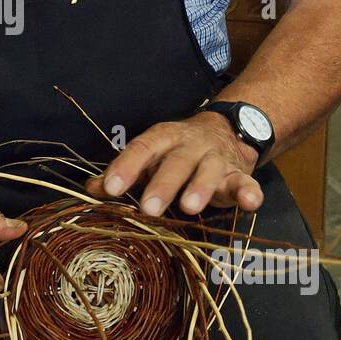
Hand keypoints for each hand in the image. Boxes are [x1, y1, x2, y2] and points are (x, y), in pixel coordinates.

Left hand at [86, 111, 263, 216]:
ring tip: (190, 208)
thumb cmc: (175, 152)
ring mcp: (215, 159)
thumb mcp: (149, 157)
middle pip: (175, 163)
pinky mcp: (238, 174)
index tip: (111, 189)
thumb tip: (89, 189)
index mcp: (162, 138)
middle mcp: (189, 146)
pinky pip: (245, 182)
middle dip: (162, 185)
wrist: (226, 130)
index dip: (125, 168)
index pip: (141, 149)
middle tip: (148, 209)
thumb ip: (122, 173)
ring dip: (200, 188)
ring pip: (208, 172)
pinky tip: (251, 202)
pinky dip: (249, 192)